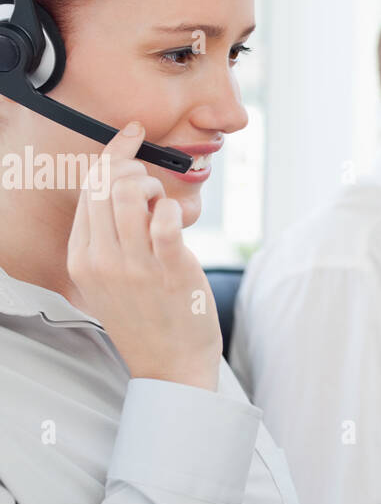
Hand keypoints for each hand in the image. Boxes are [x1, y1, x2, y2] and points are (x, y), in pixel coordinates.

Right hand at [67, 123, 222, 391]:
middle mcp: (101, 260)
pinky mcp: (170, 270)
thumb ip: (107, 240)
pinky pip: (165, 218)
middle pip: (105, 186)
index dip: (112, 156)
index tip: (131, 136)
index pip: (89, 191)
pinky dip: (171, 208)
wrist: (170, 367)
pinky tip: (175, 217)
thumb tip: (123, 191)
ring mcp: (134, 266)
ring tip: (161, 201)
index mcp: (81, 259)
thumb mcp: (109, 281)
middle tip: (150, 178)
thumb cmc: (146, 319)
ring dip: (151, 185)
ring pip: (129, 195)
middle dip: (132, 167)